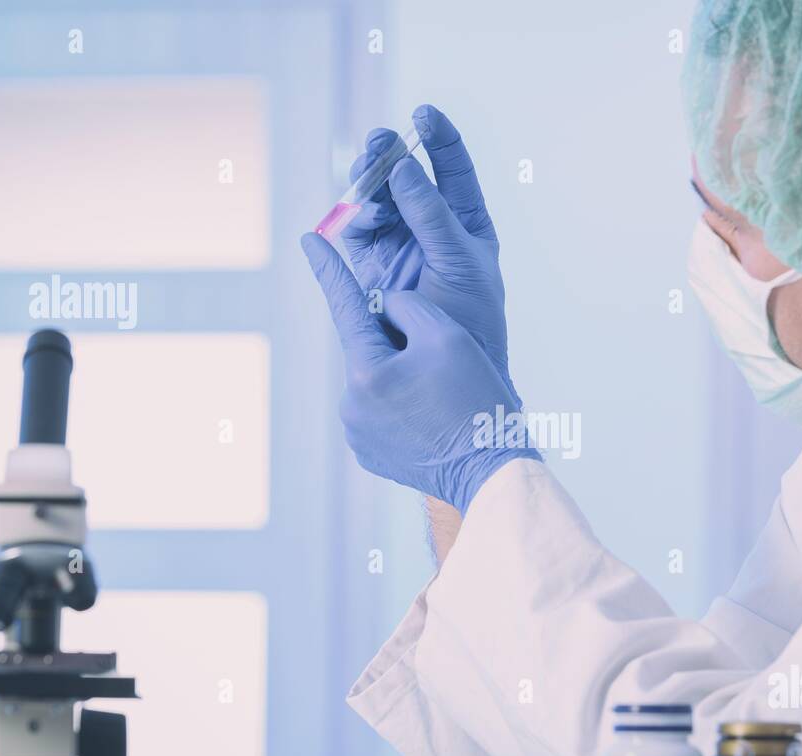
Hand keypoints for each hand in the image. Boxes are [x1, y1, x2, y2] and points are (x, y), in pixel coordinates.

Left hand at [301, 233, 538, 513]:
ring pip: (376, 381)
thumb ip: (406, 304)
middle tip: (442, 361)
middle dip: (398, 343)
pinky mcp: (369, 454)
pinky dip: (402, 405)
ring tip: (443, 395)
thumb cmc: (477, 399)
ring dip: (402, 375)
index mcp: (367, 373)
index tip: (308, 238)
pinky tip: (433, 416)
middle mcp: (352, 406)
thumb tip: (384, 304)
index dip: (327, 268)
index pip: (345, 306)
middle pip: (369, 349)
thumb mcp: (448, 336)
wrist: (492, 470)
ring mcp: (357, 434)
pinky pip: (380, 412)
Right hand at [338, 105, 520, 406]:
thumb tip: (403, 168)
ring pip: (377, 199)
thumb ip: (431, 215)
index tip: (423, 112)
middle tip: (378, 143)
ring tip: (368, 181)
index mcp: (466, 221)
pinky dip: (356, 217)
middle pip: (405, 177)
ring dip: (369, 183)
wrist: (450, 371)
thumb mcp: (459, 262)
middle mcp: (430, 227)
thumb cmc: (471, 320)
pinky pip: (357, 230)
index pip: (452, 167)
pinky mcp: (371, 265)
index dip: (438, 137)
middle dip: (390, 155)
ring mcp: (399, 244)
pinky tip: (362, 214)